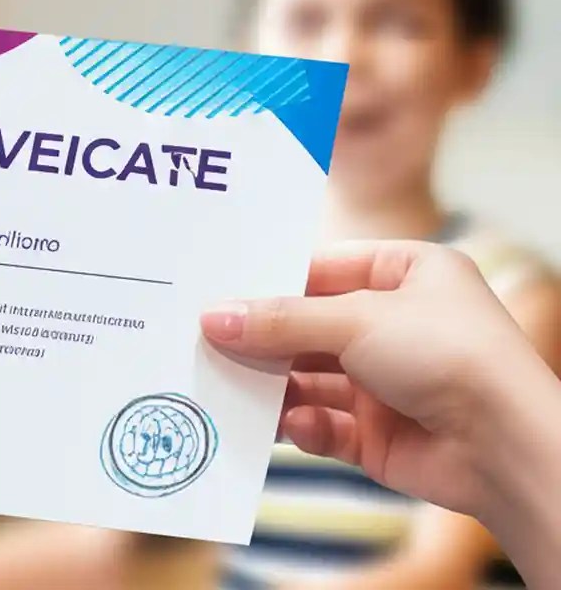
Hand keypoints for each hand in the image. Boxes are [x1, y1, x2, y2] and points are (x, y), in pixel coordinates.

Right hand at [199, 241, 548, 517]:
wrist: (505, 446)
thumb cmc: (451, 357)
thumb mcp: (356, 319)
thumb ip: (280, 321)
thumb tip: (214, 318)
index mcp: (410, 275)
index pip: (325, 268)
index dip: (274, 281)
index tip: (221, 292)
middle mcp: (399, 325)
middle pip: (310, 327)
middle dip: (265, 338)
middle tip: (208, 341)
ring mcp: (389, 381)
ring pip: (310, 379)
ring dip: (274, 385)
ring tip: (231, 386)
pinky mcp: (379, 434)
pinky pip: (324, 425)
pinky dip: (304, 425)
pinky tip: (292, 425)